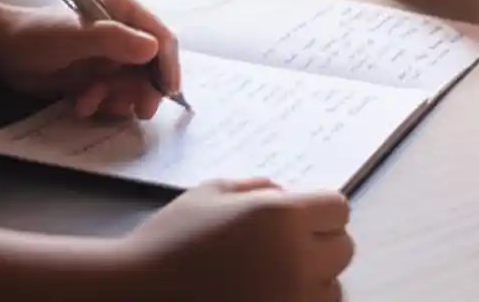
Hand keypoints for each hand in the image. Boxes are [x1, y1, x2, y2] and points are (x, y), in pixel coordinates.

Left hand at [0, 0, 180, 119]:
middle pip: (153, 67)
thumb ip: (115, 40)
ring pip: (135, 86)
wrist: (3, 53)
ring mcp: (113, 57)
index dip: (169, 65)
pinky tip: (82, 104)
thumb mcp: (77, 36)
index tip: (168, 91)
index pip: (162, 39)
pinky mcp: (100, 76)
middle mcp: (125, 33)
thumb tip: (154, 49)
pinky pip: (117, 96)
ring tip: (90, 101)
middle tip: (140, 111)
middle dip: (143, 90)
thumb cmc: (38, 35)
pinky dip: (103, 104)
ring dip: (117, 99)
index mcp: (126, 13)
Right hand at [126, 179, 353, 301]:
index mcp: (281, 216)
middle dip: (320, 244)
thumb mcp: (210, 194)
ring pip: (333, 288)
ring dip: (314, 281)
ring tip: (273, 277)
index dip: (318, 211)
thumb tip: (287, 194)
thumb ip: (257, 188)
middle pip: (343, 248)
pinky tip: (267, 295)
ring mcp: (291, 300)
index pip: (338, 209)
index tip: (297, 218)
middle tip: (283, 248)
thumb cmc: (170, 240)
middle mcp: (295, 259)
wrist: (134, 296)